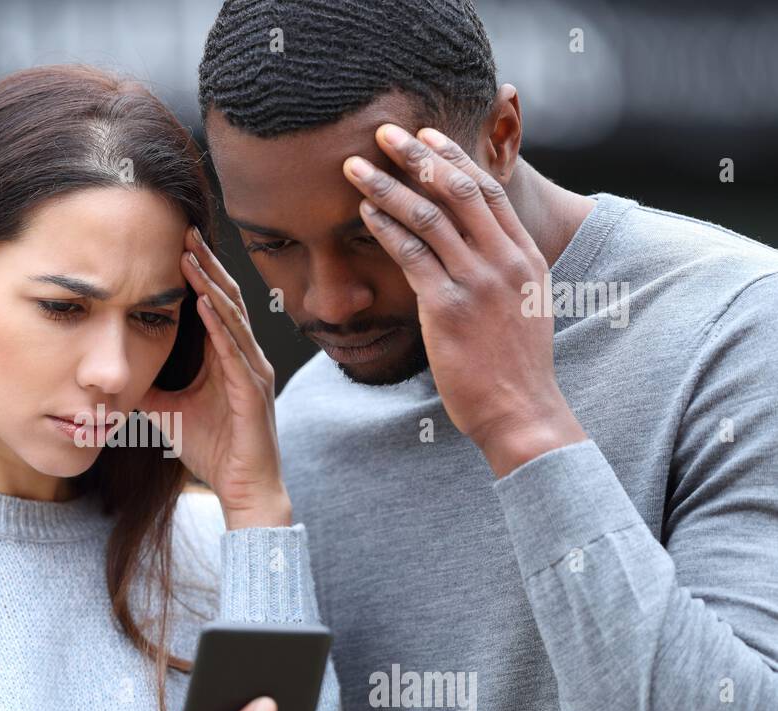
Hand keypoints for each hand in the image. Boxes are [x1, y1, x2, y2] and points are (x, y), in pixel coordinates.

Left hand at [140, 226, 292, 528]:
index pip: (215, 304)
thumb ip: (147, 387)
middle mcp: (246, 357)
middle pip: (227, 299)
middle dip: (207, 265)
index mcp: (229, 357)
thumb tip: (112, 374)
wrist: (244, 490)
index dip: (199, 274)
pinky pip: (235, 351)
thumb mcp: (168, 411)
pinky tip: (204, 302)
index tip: (177, 243)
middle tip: (187, 231)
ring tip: (191, 256)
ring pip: (232, 317)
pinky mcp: (254, 392)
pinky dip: (219, 325)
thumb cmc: (214, 450)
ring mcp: (254, 372)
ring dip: (211, 285)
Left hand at [342, 124, 586, 477]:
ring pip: (430, 216)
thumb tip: (475, 249)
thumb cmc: (513, 367)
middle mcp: (504, 260)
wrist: (521, 410)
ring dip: (388, 185)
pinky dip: (385, 227)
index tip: (426, 135)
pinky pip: (412, 255)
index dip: (454, 157)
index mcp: (525, 256)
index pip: (488, 190)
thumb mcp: (522, 307)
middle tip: (384, 130)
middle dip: (417, 155)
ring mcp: (478, 281)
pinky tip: (362, 212)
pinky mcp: (449, 307)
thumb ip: (502, 271)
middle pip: (458, 189)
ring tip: (355, 165)